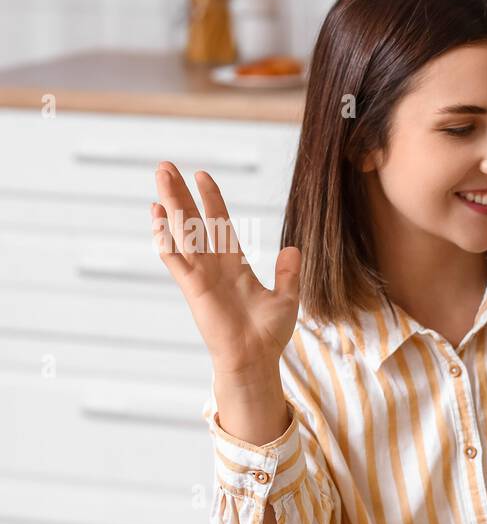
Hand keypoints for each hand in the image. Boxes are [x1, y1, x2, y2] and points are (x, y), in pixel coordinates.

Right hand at [152, 162, 300, 377]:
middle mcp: (214, 264)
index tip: (203, 176)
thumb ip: (288, 273)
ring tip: (160, 176)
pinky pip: (174, 258)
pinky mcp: (192, 287)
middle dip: (181, 193)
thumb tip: (293, 249)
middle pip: (194, 220)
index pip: (220, 223)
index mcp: (234, 264)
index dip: (212, 199)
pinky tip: (156, 215)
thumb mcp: (286, 298)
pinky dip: (164, 236)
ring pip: (182, 231)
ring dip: (171, 203)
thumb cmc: (268, 333)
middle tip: (166, 166)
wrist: (255, 358)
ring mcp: (201, 274)